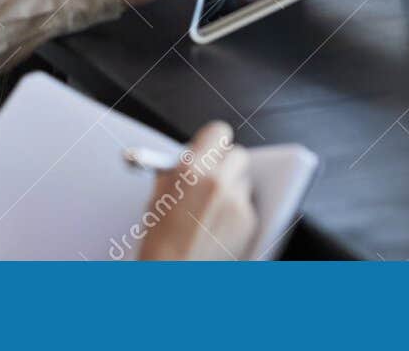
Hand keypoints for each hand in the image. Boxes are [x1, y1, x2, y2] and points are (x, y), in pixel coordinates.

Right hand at [138, 122, 257, 260]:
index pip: (218, 132)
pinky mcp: (249, 222)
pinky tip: (219, 228)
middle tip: (217, 177)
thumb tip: (194, 154)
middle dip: (228, 165)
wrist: (172, 277)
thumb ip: (179, 169)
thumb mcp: (159, 195)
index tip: (212, 149)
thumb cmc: (160, 242)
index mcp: (191, 169)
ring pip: (244, 182)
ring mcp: (236, 202)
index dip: (214, 142)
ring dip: (234, 190)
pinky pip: (248, 206)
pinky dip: (238, 214)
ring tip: (213, 212)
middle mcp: (217, 181)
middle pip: (239, 155)